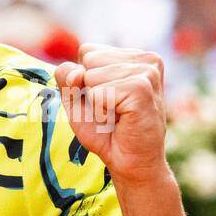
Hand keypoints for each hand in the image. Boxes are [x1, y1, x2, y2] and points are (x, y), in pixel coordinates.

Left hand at [54, 45, 167, 184]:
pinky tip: (121, 120)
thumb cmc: (107, 133)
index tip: (106, 100)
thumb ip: (68, 78)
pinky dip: (102, 111)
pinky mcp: (142, 88)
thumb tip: (75, 72)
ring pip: (92, 75)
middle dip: (90, 89)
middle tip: (112, 111)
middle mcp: (146, 59)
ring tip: (118, 116)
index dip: (85, 81)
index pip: (87, 51)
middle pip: (89, 59)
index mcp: (135, 57)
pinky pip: (99, 92)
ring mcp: (147, 72)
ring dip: (97, 102)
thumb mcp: (78, 100)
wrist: (130, 164)